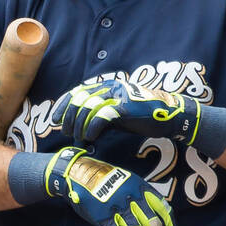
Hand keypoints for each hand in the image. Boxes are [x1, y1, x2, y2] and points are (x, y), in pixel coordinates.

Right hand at [45, 145, 175, 225]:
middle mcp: (133, 198)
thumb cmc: (105, 179)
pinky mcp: (104, 218)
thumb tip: (154, 215)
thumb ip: (141, 195)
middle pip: (153, 225)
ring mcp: (118, 208)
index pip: (163, 209)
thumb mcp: (128, 180)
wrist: (79, 173)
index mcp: (142, 188)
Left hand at [53, 74, 202, 148]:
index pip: (77, 92)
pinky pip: (102, 116)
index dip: (63, 105)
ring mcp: (119, 95)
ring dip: (79, 125)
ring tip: (78, 138)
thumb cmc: (143, 118)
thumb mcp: (118, 116)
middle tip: (65, 133)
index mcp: (107, 86)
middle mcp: (111, 87)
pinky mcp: (126, 107)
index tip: (55, 120)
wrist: (170, 116)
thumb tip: (82, 131)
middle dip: (68, 117)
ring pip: (88, 107)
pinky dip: (92, 128)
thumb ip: (100, 117)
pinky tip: (89, 138)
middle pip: (79, 99)